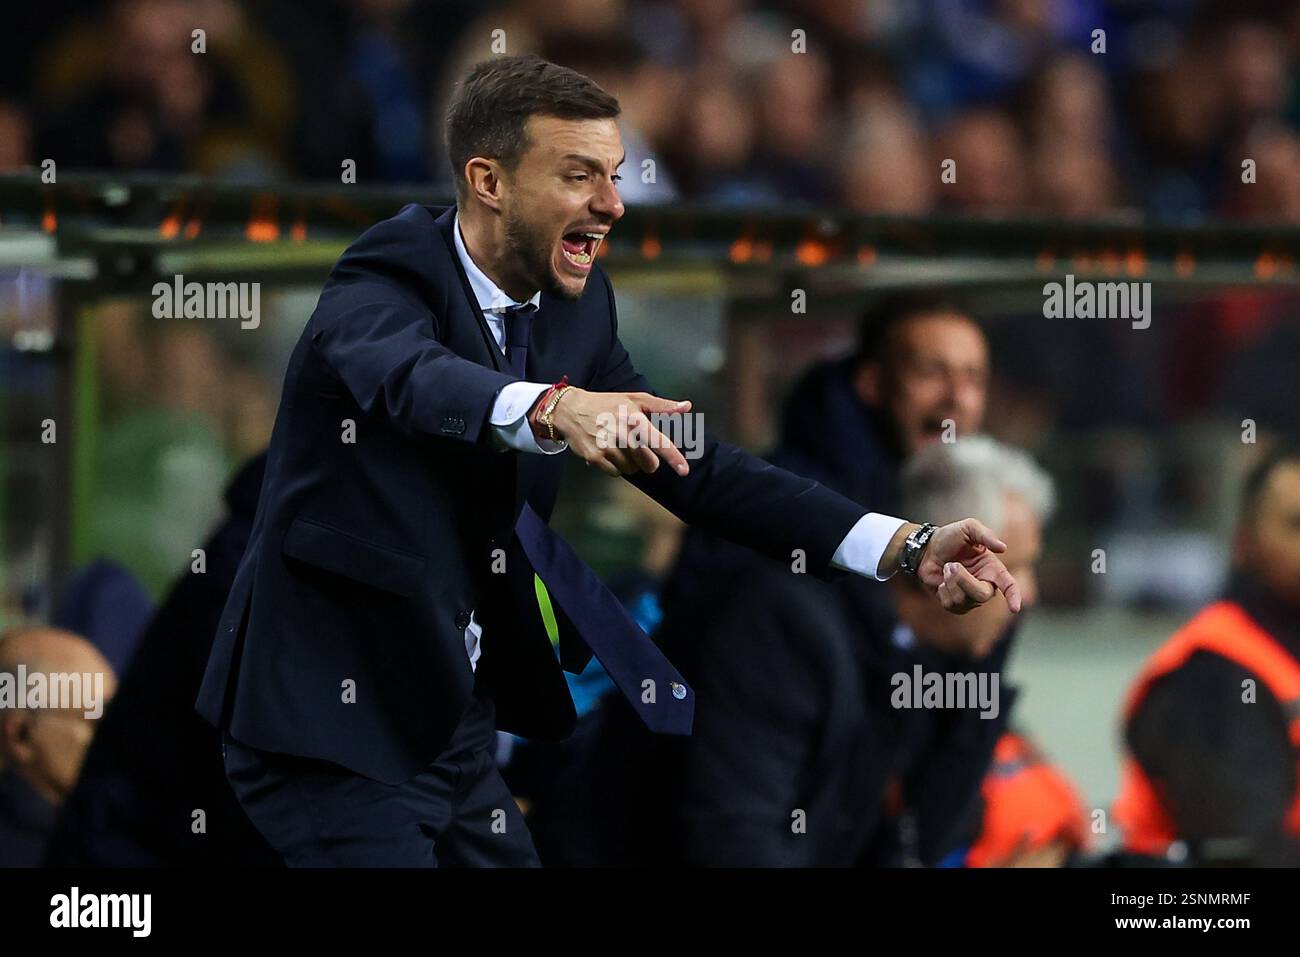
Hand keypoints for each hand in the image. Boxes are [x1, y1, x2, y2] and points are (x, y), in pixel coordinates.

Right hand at [546, 387, 692, 476]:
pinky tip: (608, 452)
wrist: (572, 410)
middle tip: (637, 447)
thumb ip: (662, 406)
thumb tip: (686, 406)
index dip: (673, 457)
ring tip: (618, 446)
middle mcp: (622, 434)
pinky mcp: (596, 457)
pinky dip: (615, 466)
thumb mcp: (635, 399)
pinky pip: (616, 473)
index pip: (658, 442)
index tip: (684, 470)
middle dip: (648, 461)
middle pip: (648, 464)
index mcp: (635, 419)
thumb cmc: (607, 404)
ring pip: (632, 470)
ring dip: (630, 463)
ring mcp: (608, 447)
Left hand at [916, 519, 1022, 614]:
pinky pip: (951, 604)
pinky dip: (943, 590)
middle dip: (965, 581)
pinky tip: (942, 580)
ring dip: (950, 581)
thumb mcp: (968, 528)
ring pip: (964, 600)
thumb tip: (1003, 548)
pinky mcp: (955, 604)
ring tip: (946, 567)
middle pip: (982, 595)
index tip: (1015, 608)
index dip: (1014, 596)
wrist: (927, 549)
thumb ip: (986, 535)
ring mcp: (970, 597)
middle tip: (951, 565)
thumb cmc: (950, 537)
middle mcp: (984, 585)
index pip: (1009, 586)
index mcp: (993, 569)